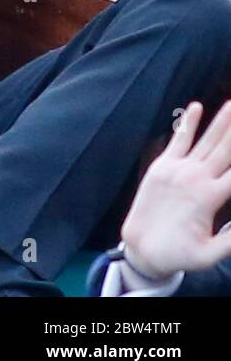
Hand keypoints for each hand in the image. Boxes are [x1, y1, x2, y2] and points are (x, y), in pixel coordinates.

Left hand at [120, 100, 230, 281]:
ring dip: (222, 122)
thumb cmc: (179, 254)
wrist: (139, 247)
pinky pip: (178, 140)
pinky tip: (196, 106)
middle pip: (226, 150)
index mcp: (210, 198)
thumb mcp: (212, 254)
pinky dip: (188, 123)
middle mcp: (195, 178)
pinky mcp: (161, 166)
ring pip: (206, 141)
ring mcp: (177, 170)